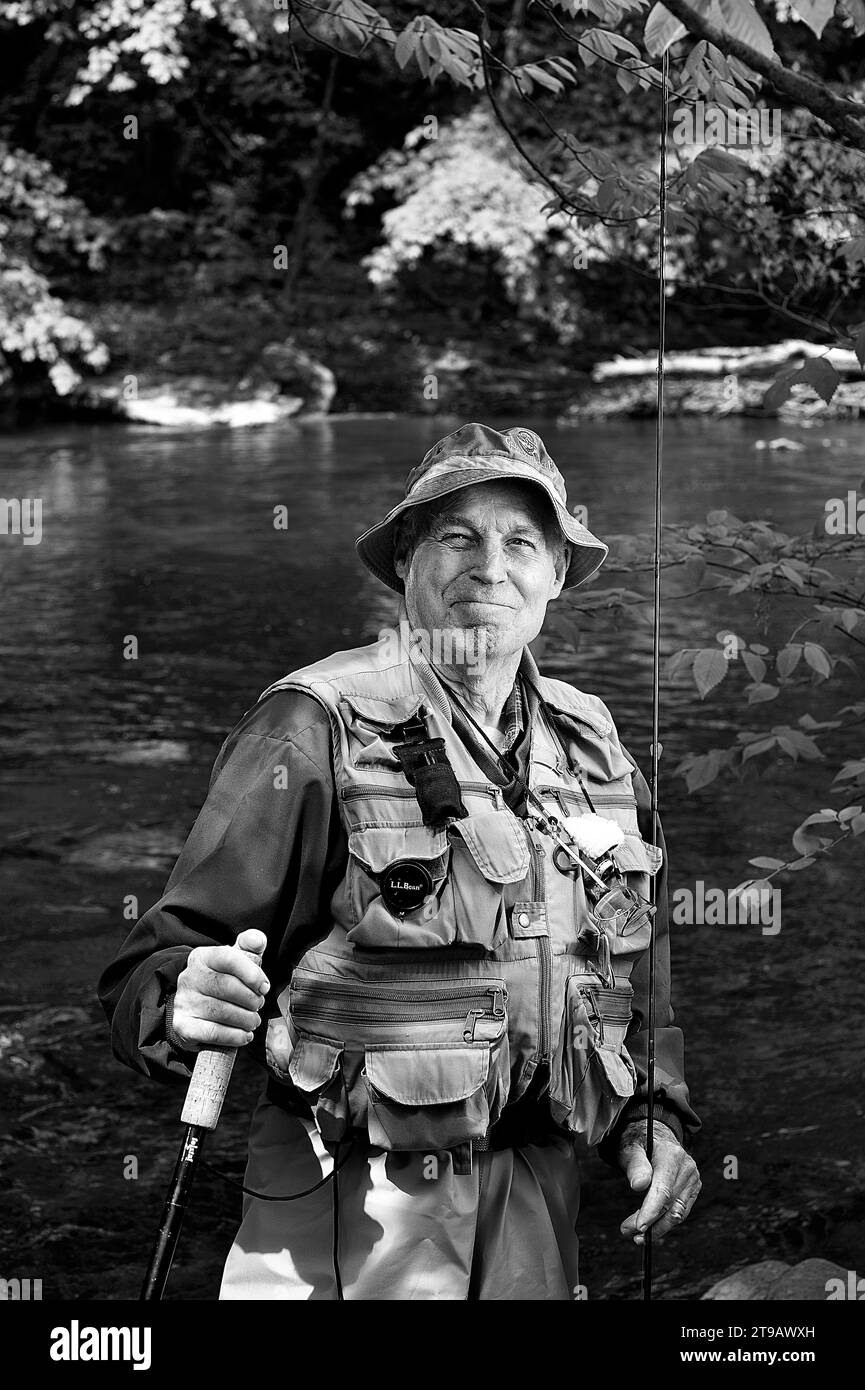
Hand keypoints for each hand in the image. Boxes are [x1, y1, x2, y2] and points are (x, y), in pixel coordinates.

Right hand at [172, 929, 269, 1050]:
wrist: (194, 1008)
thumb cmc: (222, 981)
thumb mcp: (235, 960)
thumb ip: (250, 946)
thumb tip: (258, 940)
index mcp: (202, 957)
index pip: (228, 958)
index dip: (251, 973)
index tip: (264, 987)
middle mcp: (188, 977)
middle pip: (226, 986)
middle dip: (250, 999)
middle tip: (259, 1005)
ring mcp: (183, 1002)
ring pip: (221, 1011)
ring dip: (245, 1019)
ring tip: (253, 1021)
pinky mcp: (183, 1025)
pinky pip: (212, 1032)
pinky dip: (234, 1036)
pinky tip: (244, 1035)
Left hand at [617, 1119, 700, 1244]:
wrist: (654, 1135)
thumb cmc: (638, 1141)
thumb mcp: (630, 1147)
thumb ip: (635, 1165)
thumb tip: (639, 1185)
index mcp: (672, 1154)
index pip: (663, 1189)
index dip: (651, 1210)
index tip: (639, 1226)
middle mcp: (687, 1167)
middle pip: (670, 1204)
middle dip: (649, 1222)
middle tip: (626, 1230)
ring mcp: (693, 1179)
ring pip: (677, 1213)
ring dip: (657, 1228)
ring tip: (635, 1235)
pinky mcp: (693, 1189)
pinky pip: (680, 1212)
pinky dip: (665, 1222)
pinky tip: (650, 1228)